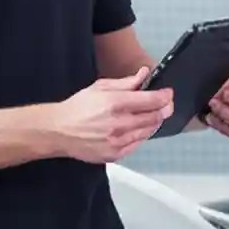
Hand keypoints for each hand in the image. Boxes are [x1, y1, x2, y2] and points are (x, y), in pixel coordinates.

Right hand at [52, 67, 173, 162]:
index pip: (151, 100)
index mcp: (115, 103)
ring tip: (151, 114)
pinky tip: (137, 127)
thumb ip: (126, 82)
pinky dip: (142, 134)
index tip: (168, 94)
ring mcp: (118, 141)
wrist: (59, 131)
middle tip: (166, 104)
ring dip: (154, 122)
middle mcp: (119, 124)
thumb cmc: (78, 108)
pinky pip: (138, 143)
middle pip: (155, 117)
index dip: (165, 96)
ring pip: (149, 131)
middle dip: (164, 109)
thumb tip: (144, 74)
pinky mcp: (116, 154)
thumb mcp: (100, 87)